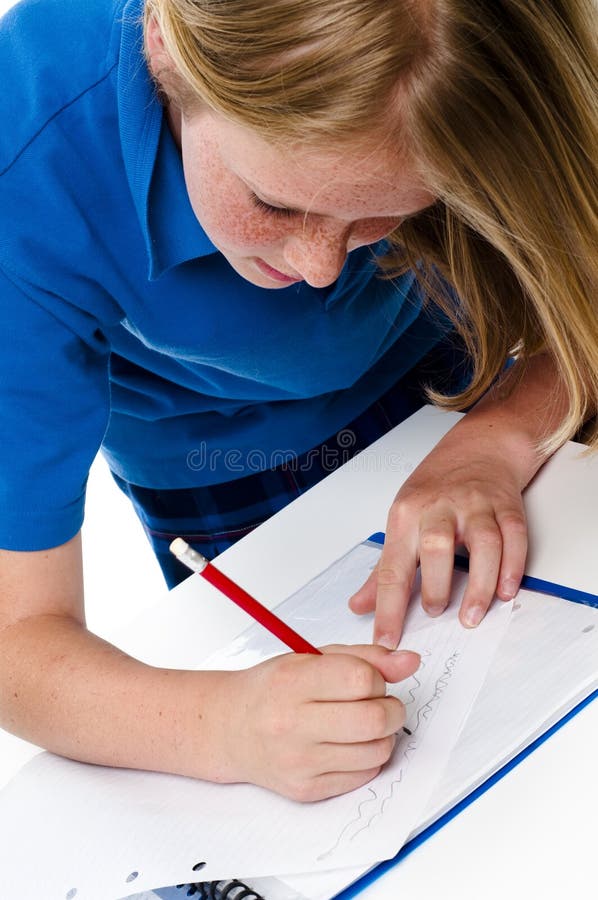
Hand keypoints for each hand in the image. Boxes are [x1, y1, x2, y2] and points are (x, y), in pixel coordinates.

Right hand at [221, 645, 419, 800]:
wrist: (231, 728)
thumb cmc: (273, 688)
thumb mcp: (312, 658)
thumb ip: (364, 657)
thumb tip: (410, 662)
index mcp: (292, 682)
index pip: (361, 678)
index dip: (377, 678)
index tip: (369, 680)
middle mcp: (292, 724)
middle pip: (374, 719)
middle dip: (392, 709)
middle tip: (382, 704)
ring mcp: (299, 762)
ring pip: (376, 751)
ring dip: (383, 735)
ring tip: (364, 724)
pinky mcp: (307, 790)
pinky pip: (364, 776)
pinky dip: (368, 758)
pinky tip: (349, 744)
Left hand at [349, 437, 528, 646]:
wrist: (478, 447)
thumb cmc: (435, 488)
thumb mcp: (401, 520)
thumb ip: (384, 569)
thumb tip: (359, 606)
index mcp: (406, 515)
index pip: (392, 567)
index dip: (387, 607)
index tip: (386, 639)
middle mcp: (440, 508)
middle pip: (436, 547)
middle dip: (435, 586)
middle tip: (433, 613)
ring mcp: (476, 506)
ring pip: (482, 544)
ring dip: (478, 584)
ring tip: (471, 616)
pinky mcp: (507, 506)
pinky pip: (513, 537)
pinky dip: (512, 567)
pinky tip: (506, 592)